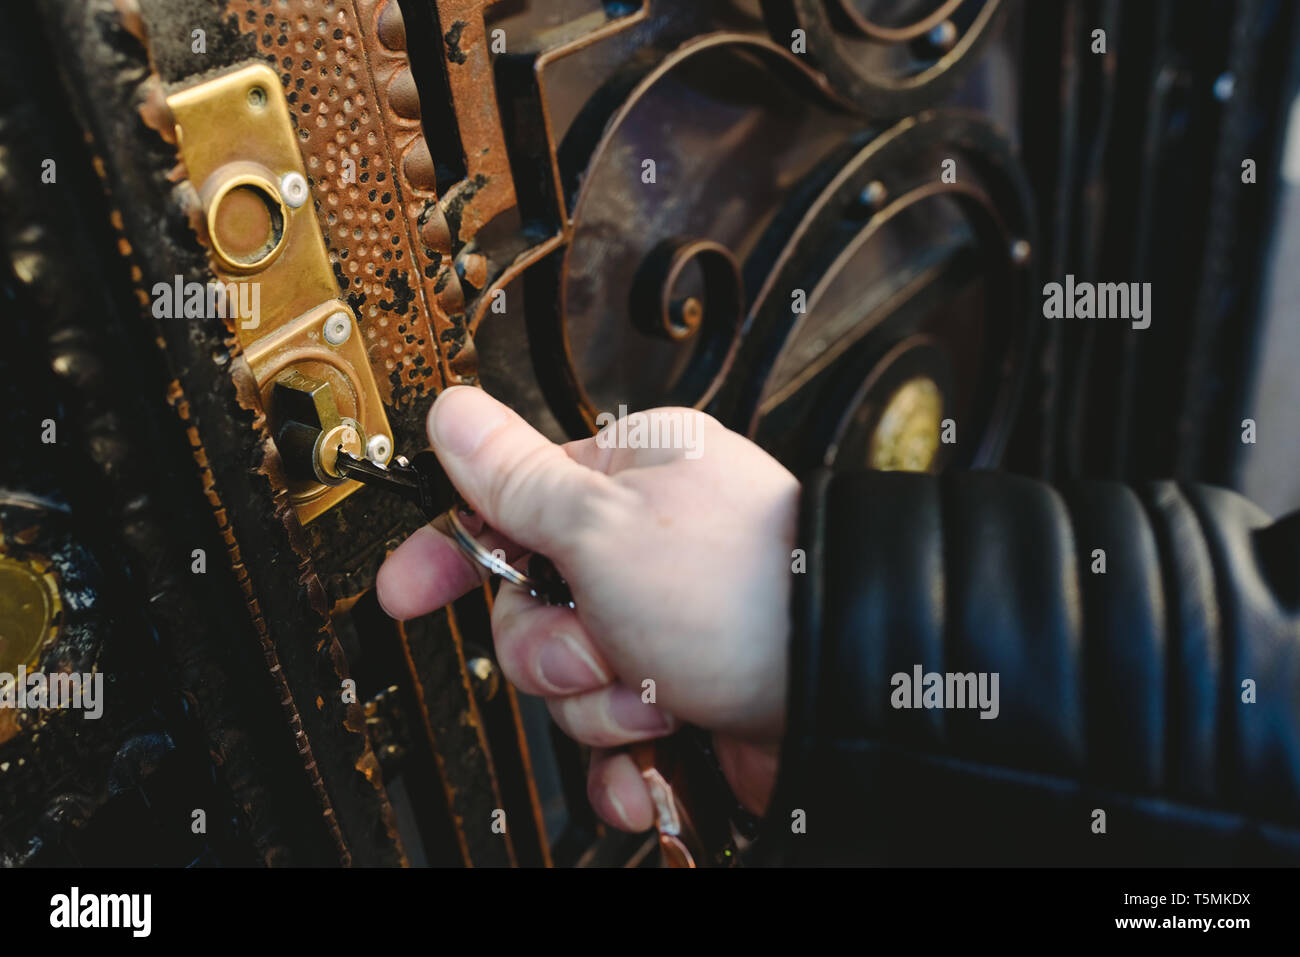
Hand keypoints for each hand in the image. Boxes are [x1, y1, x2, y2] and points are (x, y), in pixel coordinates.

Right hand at [376, 387, 798, 830]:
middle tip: (596, 651)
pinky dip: (630, 759)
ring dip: (602, 707)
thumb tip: (452, 412)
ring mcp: (668, 625)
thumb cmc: (741, 589)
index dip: (452, 551)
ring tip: (656, 700)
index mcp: (628, 482)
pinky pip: (617, 736)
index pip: (509, 505)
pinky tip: (655, 759)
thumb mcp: (605, 526)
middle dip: (553, 651)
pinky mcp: (687, 693)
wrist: (847, 687)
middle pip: (533, 608)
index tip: (407, 590)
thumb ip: (516, 480)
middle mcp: (648, 549)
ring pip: (571, 682)